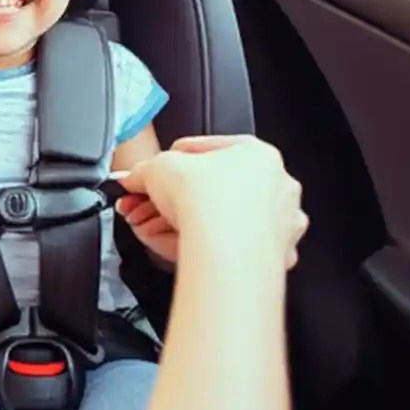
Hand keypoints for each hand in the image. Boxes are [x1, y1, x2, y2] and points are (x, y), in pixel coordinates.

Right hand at [118, 135, 308, 268]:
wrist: (228, 250)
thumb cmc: (208, 202)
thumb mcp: (158, 168)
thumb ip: (143, 170)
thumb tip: (132, 177)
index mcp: (258, 154)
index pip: (206, 152)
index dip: (171, 163)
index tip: (152, 175)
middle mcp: (276, 187)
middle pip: (213, 189)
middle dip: (171, 198)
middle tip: (144, 204)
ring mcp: (278, 224)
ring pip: (221, 221)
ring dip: (182, 224)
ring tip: (148, 227)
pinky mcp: (273, 257)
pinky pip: (228, 248)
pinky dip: (201, 247)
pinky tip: (175, 248)